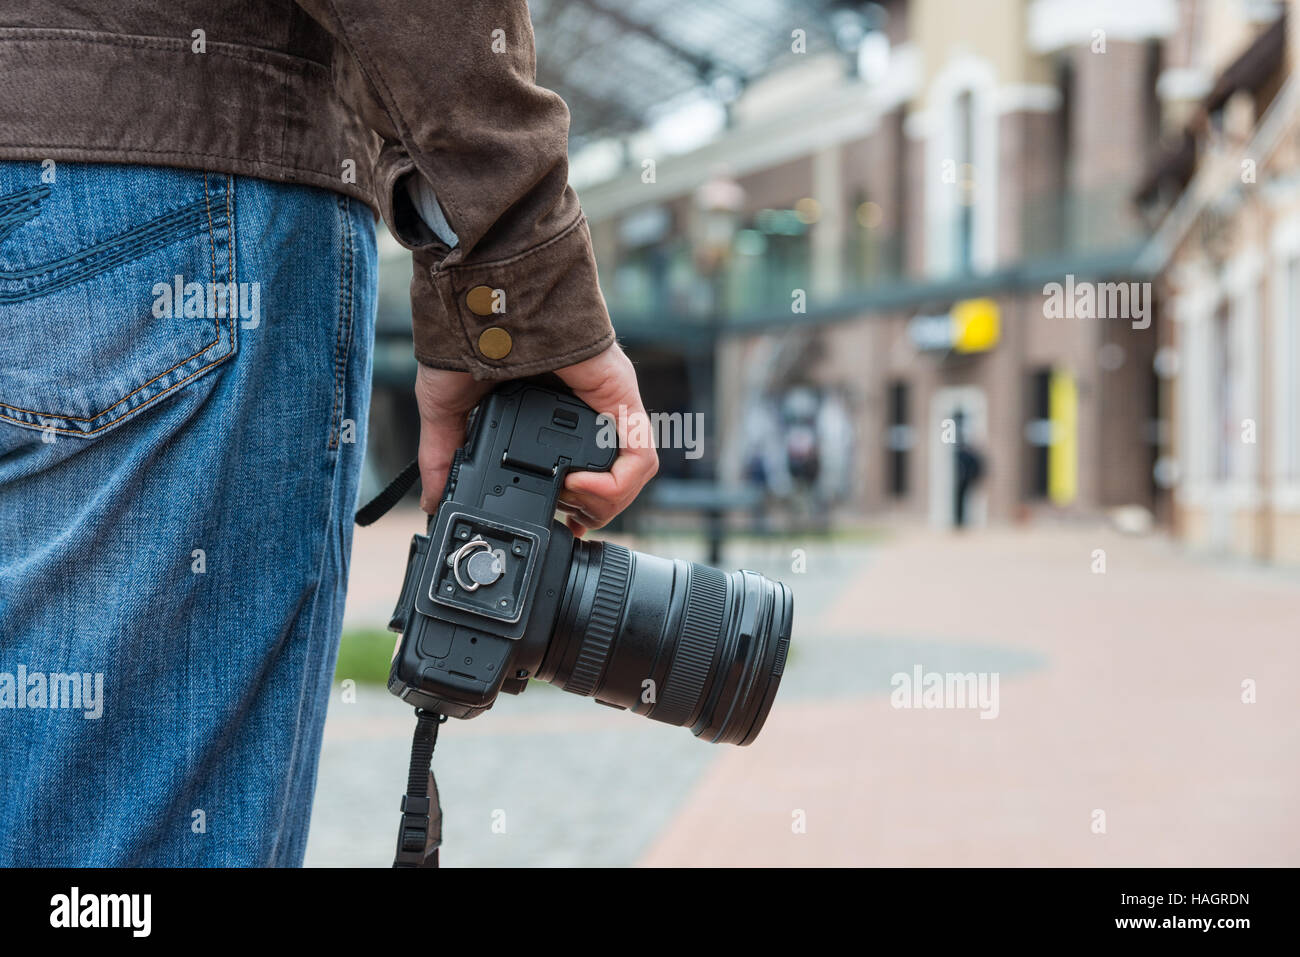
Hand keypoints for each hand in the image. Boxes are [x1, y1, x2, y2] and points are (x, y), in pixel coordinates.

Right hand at [413, 344, 657, 532]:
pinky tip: (582, 485)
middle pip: (613, 479)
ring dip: (607, 502)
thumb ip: (445, 457)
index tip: (558, 523)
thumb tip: (433, 501)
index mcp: (553, 416)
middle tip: (564, 519)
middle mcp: (586, 412)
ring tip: (570, 502)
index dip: (576, 505)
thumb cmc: (467, 339)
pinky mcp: (622, 398)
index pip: (583, 471)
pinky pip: (641, 455)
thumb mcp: (450, 411)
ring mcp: (608, 405)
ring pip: (632, 472)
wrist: (486, 303)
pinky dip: (619, 483)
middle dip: (592, 511)